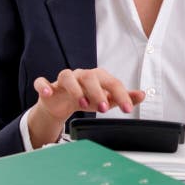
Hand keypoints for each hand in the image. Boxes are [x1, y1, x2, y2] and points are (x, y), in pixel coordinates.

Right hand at [28, 68, 145, 147]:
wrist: (62, 103)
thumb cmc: (86, 98)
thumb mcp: (106, 99)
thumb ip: (124, 97)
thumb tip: (143, 94)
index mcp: (97, 77)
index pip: (111, 82)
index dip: (120, 94)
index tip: (127, 109)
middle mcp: (80, 75)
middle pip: (89, 76)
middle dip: (98, 92)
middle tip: (104, 108)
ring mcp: (63, 80)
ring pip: (67, 76)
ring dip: (75, 90)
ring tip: (82, 104)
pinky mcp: (48, 87)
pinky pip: (42, 82)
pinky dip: (43, 86)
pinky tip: (47, 93)